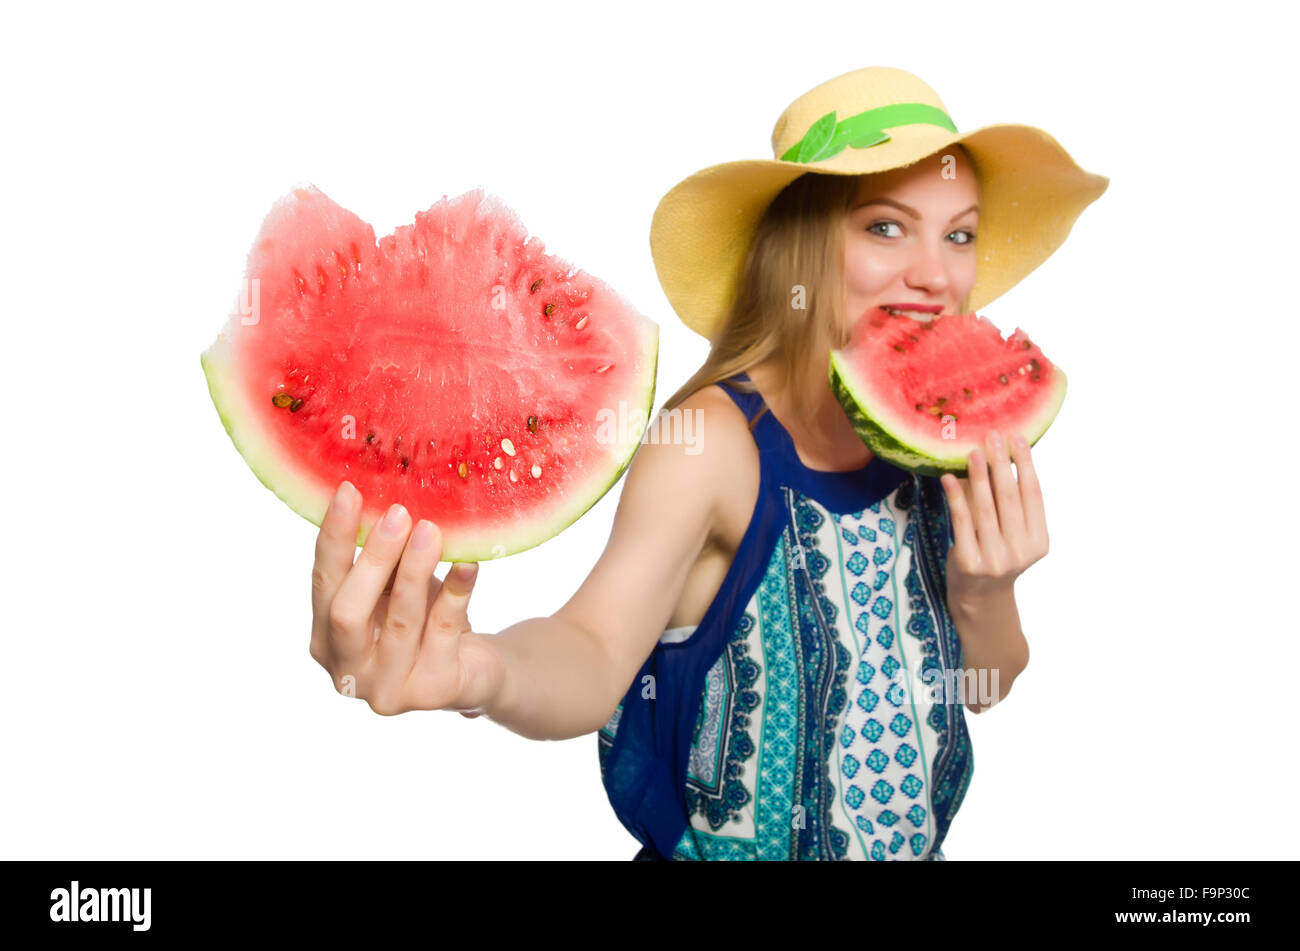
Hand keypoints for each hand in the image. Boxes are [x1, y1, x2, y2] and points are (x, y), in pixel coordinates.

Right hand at [309, 481, 503, 716]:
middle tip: (397, 514)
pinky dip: (457, 593)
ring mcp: (388, 689)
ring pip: (400, 621)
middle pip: (347, 612)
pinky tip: (468, 564)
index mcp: (326, 639)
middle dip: (372, 560)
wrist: (475, 670)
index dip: (334, 538)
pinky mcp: (434, 691)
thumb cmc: (425, 621)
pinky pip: (445, 631)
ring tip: (431, 531)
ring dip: (415, 571)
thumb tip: (386, 501)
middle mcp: (348, 670)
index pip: (323, 583)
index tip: (349, 491)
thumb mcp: (396, 589)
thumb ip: (382, 562)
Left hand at [939, 431, 1048, 609]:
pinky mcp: (969, 563)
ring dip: (978, 476)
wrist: (979, 598)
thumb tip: (996, 454)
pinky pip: (961, 522)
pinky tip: (948, 478)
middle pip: (1009, 499)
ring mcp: (995, 559)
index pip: (1033, 495)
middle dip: (1000, 464)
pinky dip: (955, 497)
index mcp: (1038, 541)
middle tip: (992, 436)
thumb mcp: (1012, 534)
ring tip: (972, 452)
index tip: (1017, 439)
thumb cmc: (995, 555)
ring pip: (985, 508)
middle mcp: (1020, 552)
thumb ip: (1009, 503)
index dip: (1025, 465)